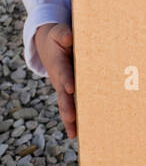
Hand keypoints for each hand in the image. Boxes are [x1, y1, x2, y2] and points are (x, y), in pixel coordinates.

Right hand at [34, 22, 76, 138]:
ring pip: (66, 105)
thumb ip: (63, 34)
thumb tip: (69, 38)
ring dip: (70, 119)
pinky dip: (74, 119)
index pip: (64, 73)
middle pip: (63, 96)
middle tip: (72, 118)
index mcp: (59, 65)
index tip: (70, 87)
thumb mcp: (59, 32)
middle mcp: (60, 80)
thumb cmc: (58, 38)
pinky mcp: (69, 92)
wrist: (48, 46)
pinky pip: (72, 106)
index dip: (66, 80)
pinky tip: (77, 133)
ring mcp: (63, 88)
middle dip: (67, 107)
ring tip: (74, 132)